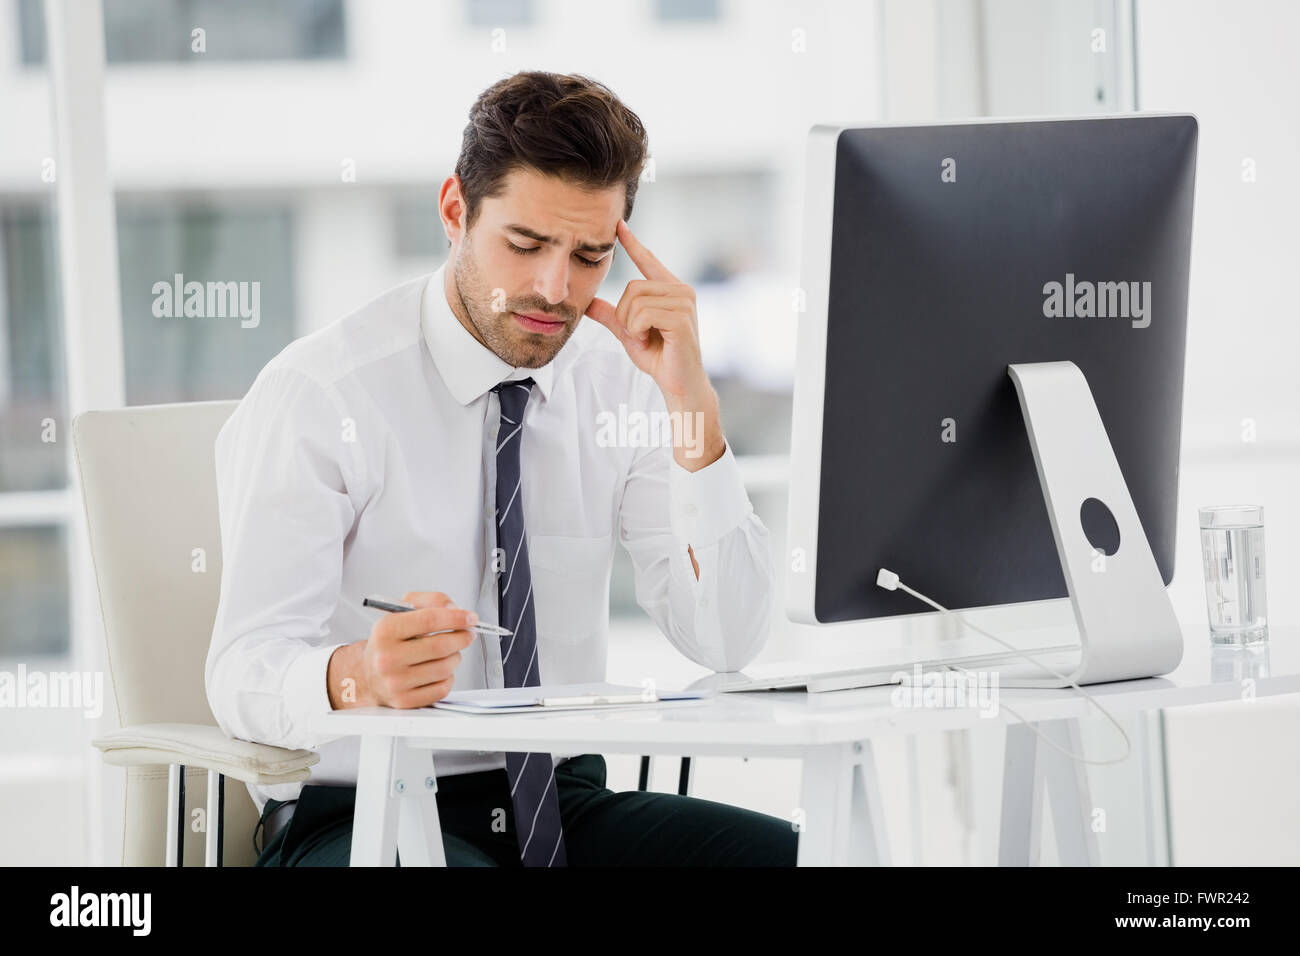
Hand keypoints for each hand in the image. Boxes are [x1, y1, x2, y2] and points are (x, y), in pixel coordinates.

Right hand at [328, 591, 475, 708]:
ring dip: (455, 657)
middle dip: (462, 637)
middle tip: (468, 633)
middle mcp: (387, 657)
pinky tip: (440, 671)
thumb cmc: (390, 641)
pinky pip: (442, 689)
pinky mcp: (404, 701)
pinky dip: (448, 677)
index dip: (456, 617)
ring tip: (450, 652)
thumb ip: (431, 602)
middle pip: (440, 646)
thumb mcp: (402, 612)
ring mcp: (395, 682)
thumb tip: (455, 609)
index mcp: (385, 630)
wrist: (368, 674)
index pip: (429, 620)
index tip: (471, 618)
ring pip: (444, 668)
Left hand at [584, 220, 708, 403]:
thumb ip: (611, 315)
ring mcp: (684, 302)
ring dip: (632, 326)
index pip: (648, 260)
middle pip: (632, 286)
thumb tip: (588, 302)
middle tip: (638, 335)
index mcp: (670, 290)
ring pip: (635, 301)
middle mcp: (681, 290)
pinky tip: (650, 341)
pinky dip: (638, 332)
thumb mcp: (628, 332)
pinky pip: (642, 315)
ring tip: (645, 339)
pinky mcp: (682, 317)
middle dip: (625, 315)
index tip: (619, 225)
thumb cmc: (659, 356)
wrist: (678, 383)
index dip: (633, 243)